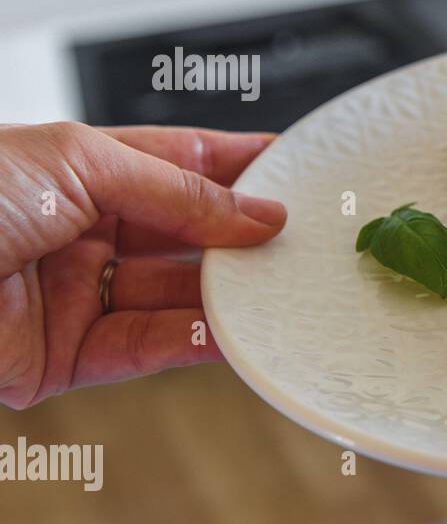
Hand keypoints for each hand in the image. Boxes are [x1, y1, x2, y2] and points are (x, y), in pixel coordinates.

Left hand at [0, 122, 285, 409]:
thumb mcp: (74, 164)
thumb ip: (175, 191)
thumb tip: (257, 213)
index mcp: (79, 170)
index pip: (182, 163)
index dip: (243, 167)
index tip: (303, 171)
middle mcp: (81, 231)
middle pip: (188, 235)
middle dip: (247, 235)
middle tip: (307, 239)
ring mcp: (74, 296)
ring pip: (176, 295)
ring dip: (233, 293)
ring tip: (286, 287)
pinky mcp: (62, 359)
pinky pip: (147, 348)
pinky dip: (198, 342)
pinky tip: (240, 329)